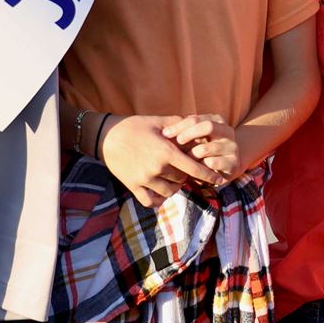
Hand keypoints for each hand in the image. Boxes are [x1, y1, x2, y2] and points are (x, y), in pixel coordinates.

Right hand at [99, 114, 224, 207]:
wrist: (106, 136)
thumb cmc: (133, 126)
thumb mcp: (156, 121)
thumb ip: (177, 123)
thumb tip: (196, 123)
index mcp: (166, 152)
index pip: (194, 168)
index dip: (207, 175)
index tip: (218, 179)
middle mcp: (157, 168)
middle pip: (182, 179)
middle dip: (185, 175)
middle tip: (183, 169)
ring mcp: (144, 179)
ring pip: (169, 191)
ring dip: (174, 186)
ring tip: (172, 178)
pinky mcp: (133, 186)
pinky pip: (151, 201)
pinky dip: (158, 199)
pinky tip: (161, 192)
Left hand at [168, 116, 242, 182]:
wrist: (225, 167)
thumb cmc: (203, 149)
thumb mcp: (195, 137)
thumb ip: (185, 130)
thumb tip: (164, 131)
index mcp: (217, 121)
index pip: (196, 119)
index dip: (179, 126)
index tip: (165, 133)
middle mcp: (227, 131)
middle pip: (208, 126)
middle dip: (189, 134)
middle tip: (177, 142)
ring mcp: (232, 147)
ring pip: (206, 148)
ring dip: (192, 154)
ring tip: (184, 160)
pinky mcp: (233, 164)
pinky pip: (212, 163)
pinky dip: (200, 167)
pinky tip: (195, 170)